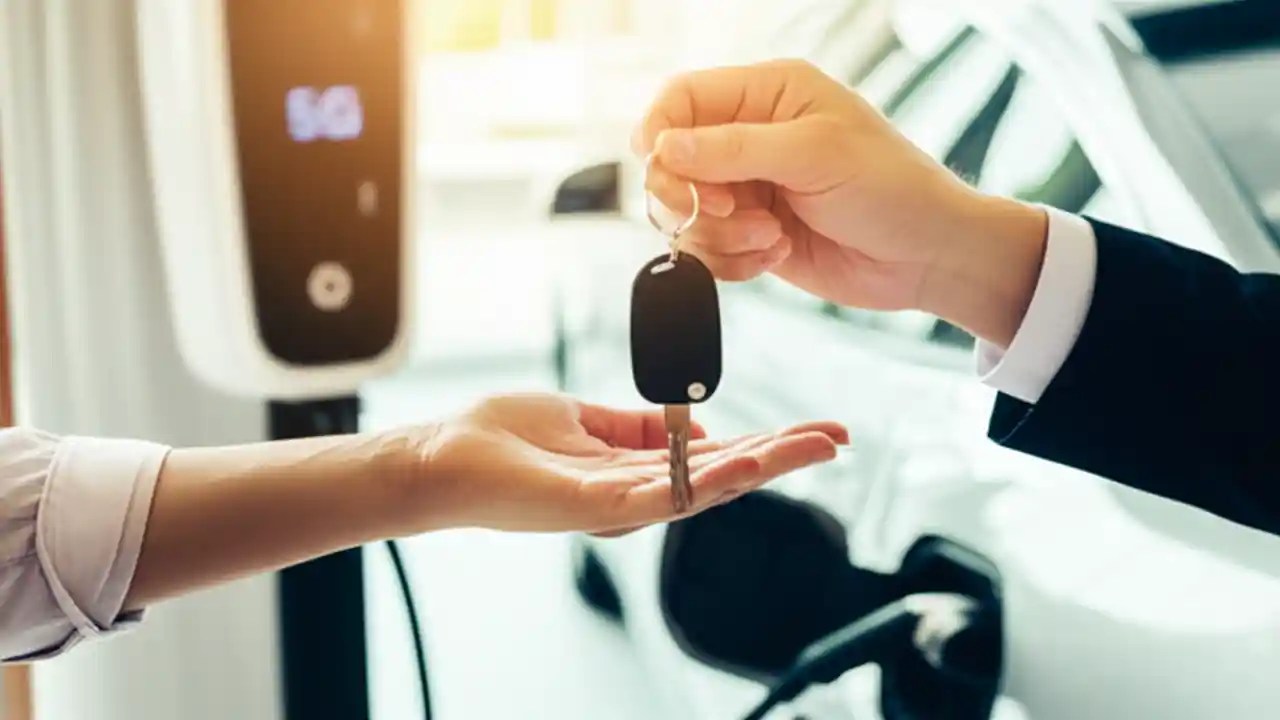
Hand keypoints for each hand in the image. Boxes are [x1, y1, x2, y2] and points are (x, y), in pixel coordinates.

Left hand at [406, 394, 847, 535]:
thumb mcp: (582, 416)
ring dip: (763, 466)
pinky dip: (709, 481)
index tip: (814, 429)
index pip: (715, 457)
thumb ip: (635, 423)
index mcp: (635, 470)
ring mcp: (618, 505)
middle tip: (837, 438)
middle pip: (723, 476)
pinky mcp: (595, 507)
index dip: (766, 444)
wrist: (443, 457)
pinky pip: (663, 496)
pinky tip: (747, 466)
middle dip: (783, 456)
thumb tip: (692, 427)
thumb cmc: (502, 438)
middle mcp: (636, 493)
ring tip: (813, 447)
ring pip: (706, 488)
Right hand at [635, 60, 1048, 346]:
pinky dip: (732, 261)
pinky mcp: (751, 235)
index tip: (662, 168)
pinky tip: (777, 255)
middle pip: (671, 161)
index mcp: (769, 93)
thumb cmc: (891, 189)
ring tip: (773, 238)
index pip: (682, 98)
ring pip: (684, 214)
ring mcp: (749, 188)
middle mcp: (751, 137)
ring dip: (720, 235)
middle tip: (727, 212)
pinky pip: (707, 251)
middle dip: (690, 195)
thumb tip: (662, 148)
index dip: (659, 131)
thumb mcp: (814, 155)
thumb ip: (734, 148)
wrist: (928, 257)